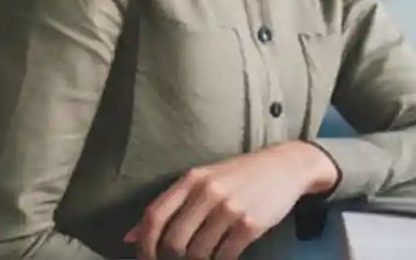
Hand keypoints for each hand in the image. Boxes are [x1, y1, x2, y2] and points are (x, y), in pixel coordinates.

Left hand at [124, 140, 338, 259]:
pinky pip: (225, 256)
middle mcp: (208, 192)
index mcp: (192, 179)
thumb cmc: (240, 175)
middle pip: (174, 242)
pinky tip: (225, 254)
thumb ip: (169, 205)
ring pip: (198, 253)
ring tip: (206, 256)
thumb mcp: (203, 180)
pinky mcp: (250, 224)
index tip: (148, 257)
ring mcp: (230, 208)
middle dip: (173, 259)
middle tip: (182, 259)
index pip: (154, 216)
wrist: (286, 165)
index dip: (145, 244)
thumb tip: (129, 237)